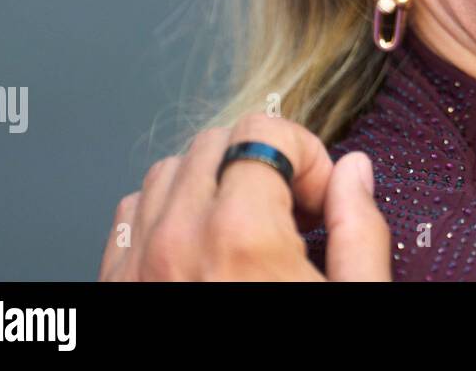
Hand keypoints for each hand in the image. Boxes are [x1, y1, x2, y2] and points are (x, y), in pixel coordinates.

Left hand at [98, 114, 391, 280]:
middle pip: (216, 140)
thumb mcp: (356, 303)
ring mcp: (137, 268)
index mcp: (242, 238)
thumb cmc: (290, 364)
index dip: (307, 157)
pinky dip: (166, 218)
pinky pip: (128, 218)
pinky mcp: (115, 291)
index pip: (263, 128)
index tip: (322, 201)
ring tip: (248, 235)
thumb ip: (360, 231)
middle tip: (294, 217)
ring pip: (168, 172)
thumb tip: (355, 174)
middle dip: (263, 165)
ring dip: (213, 187)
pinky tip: (203, 252)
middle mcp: (178, 243)